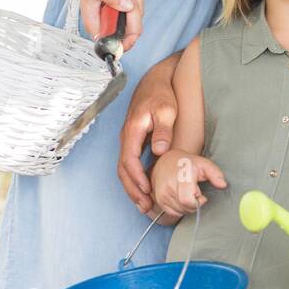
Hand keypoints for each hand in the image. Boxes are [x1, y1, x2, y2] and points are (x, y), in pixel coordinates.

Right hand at [75, 0, 142, 51]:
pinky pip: (140, 3)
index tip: (131, 16)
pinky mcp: (128, 11)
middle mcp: (111, 26)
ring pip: (139, 13)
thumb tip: (127, 6)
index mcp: (98, 27)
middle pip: (134, 28)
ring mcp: (121, 19)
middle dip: (134, 5)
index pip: (117, 44)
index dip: (128, 40)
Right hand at [117, 55, 179, 212]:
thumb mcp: (166, 110)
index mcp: (133, 131)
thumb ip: (163, 130)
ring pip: (123, 170)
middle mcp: (126, 138)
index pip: (129, 159)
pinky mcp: (132, 143)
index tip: (147, 190)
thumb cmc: (161, 96)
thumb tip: (159, 150)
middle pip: (122, 169)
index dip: (137, 177)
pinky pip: (128, 165)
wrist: (154, 83)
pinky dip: (134, 180)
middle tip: (145, 206)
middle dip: (132, 189)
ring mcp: (128, 141)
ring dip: (132, 188)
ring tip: (144, 205)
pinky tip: (144, 191)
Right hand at [152, 150, 226, 218]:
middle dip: (194, 204)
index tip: (201, 194)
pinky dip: (180, 208)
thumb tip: (223, 185)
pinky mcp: (159, 201)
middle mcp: (168, 187)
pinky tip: (181, 197)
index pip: (188, 200)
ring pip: (180, 212)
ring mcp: (162, 195)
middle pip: (185, 208)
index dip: (198, 201)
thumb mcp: (204, 164)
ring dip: (188, 207)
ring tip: (188, 193)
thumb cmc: (187, 163)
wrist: (165, 161)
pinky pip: (173, 213)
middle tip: (195, 192)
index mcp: (181, 178)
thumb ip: (215, 174)